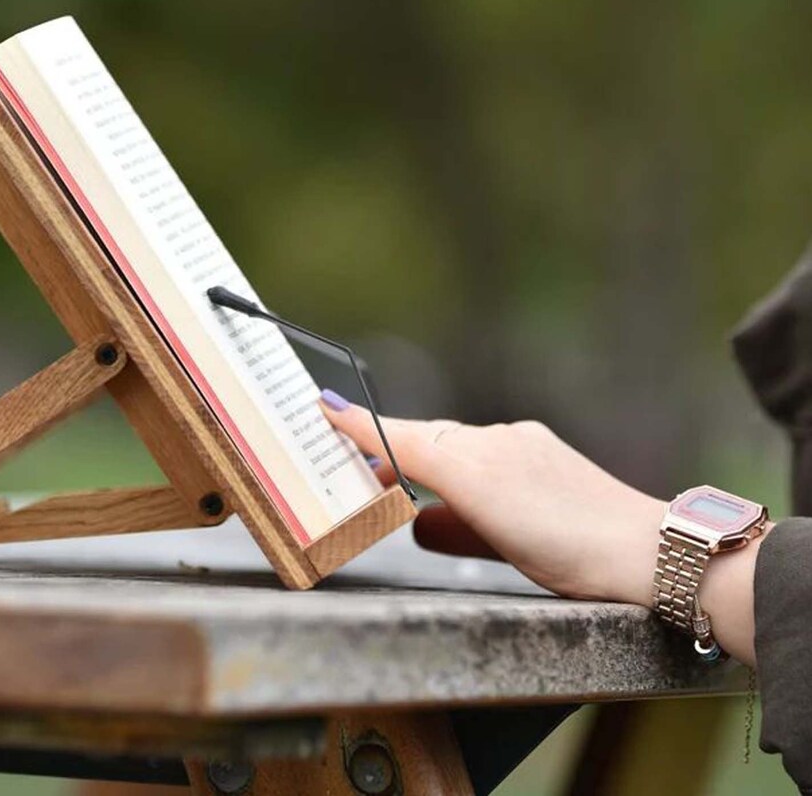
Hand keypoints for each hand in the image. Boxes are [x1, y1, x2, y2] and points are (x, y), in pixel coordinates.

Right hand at [321, 394, 665, 605]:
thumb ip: (430, 490)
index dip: (362, 428)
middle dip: (388, 452)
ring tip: (391, 494)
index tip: (323, 411)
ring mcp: (524, 469)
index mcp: (480, 447)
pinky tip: (450, 519)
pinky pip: (484, 489)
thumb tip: (398, 495)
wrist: (646, 556)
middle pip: (428, 447)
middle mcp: (499, 448)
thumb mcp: (484, 506)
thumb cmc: (570, 536)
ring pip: (456, 469)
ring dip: (422, 476)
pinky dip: (458, 497)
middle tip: (350, 464)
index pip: (406, 434)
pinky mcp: (545, 493)